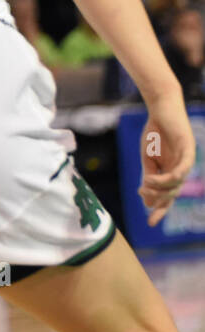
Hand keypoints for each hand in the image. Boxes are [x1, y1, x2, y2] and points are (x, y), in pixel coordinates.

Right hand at [140, 90, 195, 225]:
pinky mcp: (188, 149)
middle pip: (172, 192)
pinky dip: (171, 176)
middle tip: (143, 197)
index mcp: (172, 172)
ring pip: (176, 183)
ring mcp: (187, 160)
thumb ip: (150, 177)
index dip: (161, 210)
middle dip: (159, 199)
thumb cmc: (155, 132)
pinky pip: (183, 167)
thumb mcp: (148, 158)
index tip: (150, 223)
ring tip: (145, 183)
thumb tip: (147, 200)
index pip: (168, 196)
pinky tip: (158, 179)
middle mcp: (182, 169)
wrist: (161, 108)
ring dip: (160, 186)